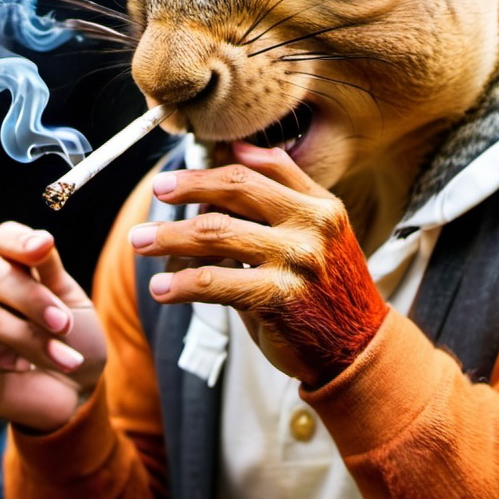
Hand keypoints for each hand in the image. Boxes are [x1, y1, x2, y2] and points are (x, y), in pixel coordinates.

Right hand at [0, 221, 106, 432]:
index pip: (1, 239)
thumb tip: (41, 240)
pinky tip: (23, 367)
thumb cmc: (73, 340)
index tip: (44, 248)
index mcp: (10, 268)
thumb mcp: (74, 302)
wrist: (78, 390)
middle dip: (27, 296)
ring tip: (58, 354)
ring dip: (15, 332)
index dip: (18, 240)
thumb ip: (52, 271)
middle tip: (63, 324)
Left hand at [129, 143, 387, 387]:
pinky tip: (161, 287)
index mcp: (318, 206)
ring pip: (216, 234)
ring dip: (169, 236)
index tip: (176, 178)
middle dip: (187, 188)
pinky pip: (214, 282)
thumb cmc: (327, 286)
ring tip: (139, 241)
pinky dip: (180, 284)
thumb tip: (238, 151)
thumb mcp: (321, 231)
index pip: (255, 172)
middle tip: (156, 191)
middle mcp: (310, 227)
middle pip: (234, 191)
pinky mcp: (277, 298)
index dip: (209, 170)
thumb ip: (285, 189)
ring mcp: (295, 261)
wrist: (358, 347)